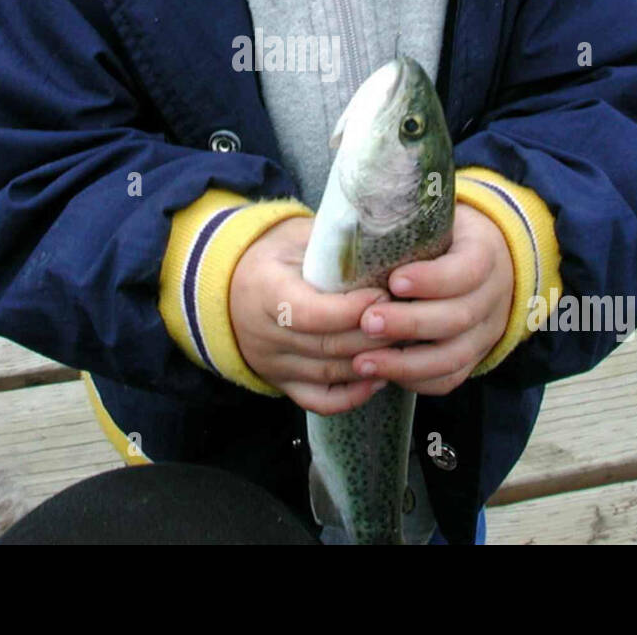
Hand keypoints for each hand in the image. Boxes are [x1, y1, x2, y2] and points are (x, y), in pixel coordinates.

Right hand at [230, 216, 399, 415]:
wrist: (227, 285)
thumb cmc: (271, 254)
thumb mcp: (294, 237)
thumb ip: (331, 243)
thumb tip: (379, 242)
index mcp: (265, 292)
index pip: (311, 313)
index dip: (353, 308)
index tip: (385, 292)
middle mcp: (265, 336)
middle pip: (328, 346)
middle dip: (374, 334)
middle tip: (409, 318)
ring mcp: (273, 365)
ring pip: (331, 375)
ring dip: (372, 362)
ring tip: (405, 344)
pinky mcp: (282, 383)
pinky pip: (320, 401)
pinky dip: (353, 395)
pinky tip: (380, 376)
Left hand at [352, 203, 514, 395]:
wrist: (489, 259)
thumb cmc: (446, 235)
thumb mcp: (439, 219)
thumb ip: (408, 222)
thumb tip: (351, 222)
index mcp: (484, 253)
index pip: (467, 270)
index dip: (432, 280)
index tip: (394, 281)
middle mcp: (492, 296)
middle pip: (458, 317)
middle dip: (409, 323)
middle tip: (367, 322)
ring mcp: (486, 331)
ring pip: (453, 356)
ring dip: (406, 363)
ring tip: (363, 361)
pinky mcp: (474, 356)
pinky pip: (449, 378)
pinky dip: (416, 380)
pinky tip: (382, 375)